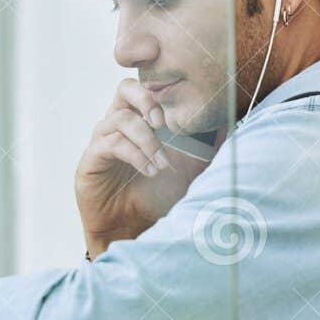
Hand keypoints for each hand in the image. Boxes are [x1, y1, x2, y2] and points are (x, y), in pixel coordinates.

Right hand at [75, 79, 210, 255]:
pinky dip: (135, 155)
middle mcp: (116, 127)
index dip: (159, 91)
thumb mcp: (189, 169)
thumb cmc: (156, 199)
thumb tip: (229, 124)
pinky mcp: (90, 161)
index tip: (178, 113)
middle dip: (146, 99)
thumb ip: (205, 147)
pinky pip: (111, 144)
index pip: (143, 88)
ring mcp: (101, 142)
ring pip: (121, 120)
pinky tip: (150, 171)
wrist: (134, 231)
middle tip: (162, 122)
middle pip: (124, 89)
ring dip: (147, 140)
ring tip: (162, 164)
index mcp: (137, 121)